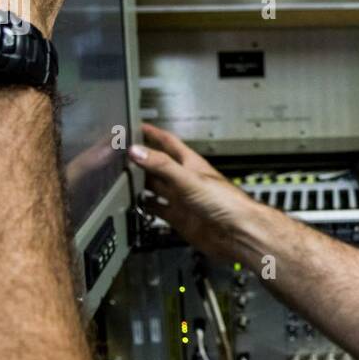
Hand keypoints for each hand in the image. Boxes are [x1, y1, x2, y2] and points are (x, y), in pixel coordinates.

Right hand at [130, 124, 262, 258]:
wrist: (238, 233)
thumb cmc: (226, 203)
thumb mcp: (189, 179)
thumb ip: (162, 166)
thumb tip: (137, 151)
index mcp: (190, 164)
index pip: (168, 143)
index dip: (153, 134)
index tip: (137, 127)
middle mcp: (184, 180)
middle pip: (158, 166)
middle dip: (141, 160)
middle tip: (120, 155)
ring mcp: (182, 199)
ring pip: (156, 187)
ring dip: (141, 184)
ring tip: (122, 178)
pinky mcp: (180, 218)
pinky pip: (158, 209)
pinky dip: (146, 206)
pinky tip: (137, 204)